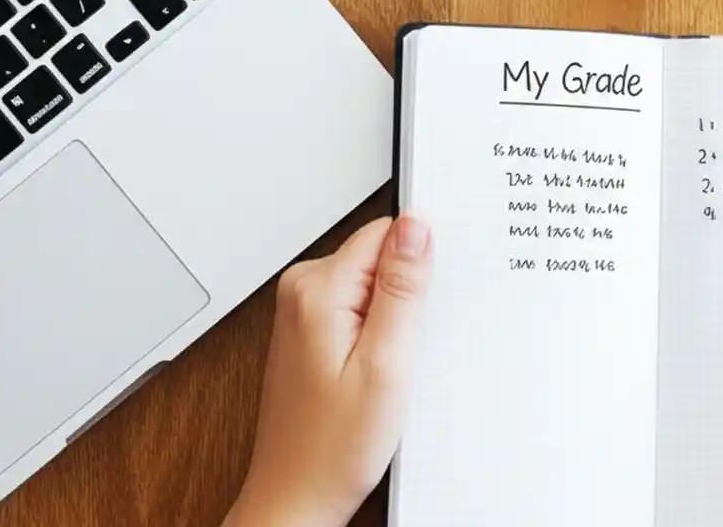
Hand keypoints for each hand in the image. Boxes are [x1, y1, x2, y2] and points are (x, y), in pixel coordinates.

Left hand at [224, 215, 432, 526]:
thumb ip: (402, 288)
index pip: (386, 234)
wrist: (297, 497)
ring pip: (373, 286)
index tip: (424, 309)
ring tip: (389, 369)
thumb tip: (416, 226)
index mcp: (316, 289)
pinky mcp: (310, 332)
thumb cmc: (334, 446)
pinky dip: (378, 336)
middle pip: (379, 258)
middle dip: (407, 297)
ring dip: (394, 322)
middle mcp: (301, 292)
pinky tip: (378, 374)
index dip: (418, 268)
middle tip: (405, 352)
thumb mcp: (386, 363)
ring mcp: (302, 313)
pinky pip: (359, 310)